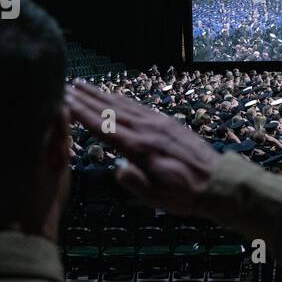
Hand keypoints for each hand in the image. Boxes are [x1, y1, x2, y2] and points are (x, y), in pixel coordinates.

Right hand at [65, 80, 220, 215]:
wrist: (216, 181)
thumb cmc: (184, 194)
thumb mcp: (157, 197)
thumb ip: (136, 182)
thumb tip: (118, 170)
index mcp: (140, 148)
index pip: (105, 127)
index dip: (83, 114)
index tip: (65, 101)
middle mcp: (147, 130)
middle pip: (110, 110)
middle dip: (86, 98)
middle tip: (65, 86)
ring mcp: (158, 124)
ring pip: (124, 105)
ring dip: (102, 94)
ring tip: (83, 84)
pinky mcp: (167, 122)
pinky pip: (140, 106)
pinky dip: (123, 99)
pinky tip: (114, 96)